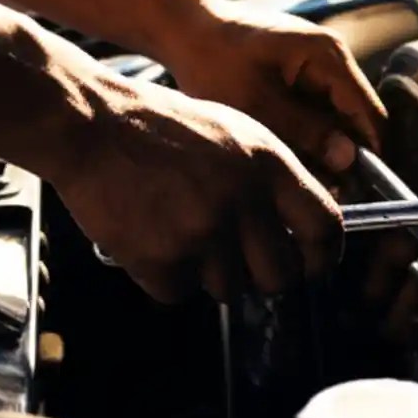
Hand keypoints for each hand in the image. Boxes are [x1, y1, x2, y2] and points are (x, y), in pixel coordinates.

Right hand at [52, 76, 341, 303]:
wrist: (92, 124)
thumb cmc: (162, 127)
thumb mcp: (237, 134)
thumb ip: (274, 181)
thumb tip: (302, 230)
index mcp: (269, 166)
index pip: (325, 228)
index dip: (323, 257)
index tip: (313, 265)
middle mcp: (242, 202)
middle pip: (281, 277)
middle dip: (265, 277)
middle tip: (243, 263)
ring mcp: (201, 233)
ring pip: (229, 290)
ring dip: (210, 273)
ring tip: (182, 231)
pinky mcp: (160, 259)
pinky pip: (180, 293)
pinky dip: (167, 276)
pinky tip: (152, 237)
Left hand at [157, 0, 385, 173]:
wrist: (185, 30)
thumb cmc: (215, 60)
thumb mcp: (257, 102)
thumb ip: (305, 131)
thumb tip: (348, 160)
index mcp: (329, 57)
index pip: (369, 114)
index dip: (370, 154)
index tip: (360, 191)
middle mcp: (333, 59)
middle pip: (356, 119)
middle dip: (343, 156)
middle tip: (324, 191)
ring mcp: (319, 68)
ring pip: (336, 120)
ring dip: (323, 148)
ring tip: (301, 175)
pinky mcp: (302, 77)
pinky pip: (317, 114)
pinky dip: (308, 137)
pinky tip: (288, 156)